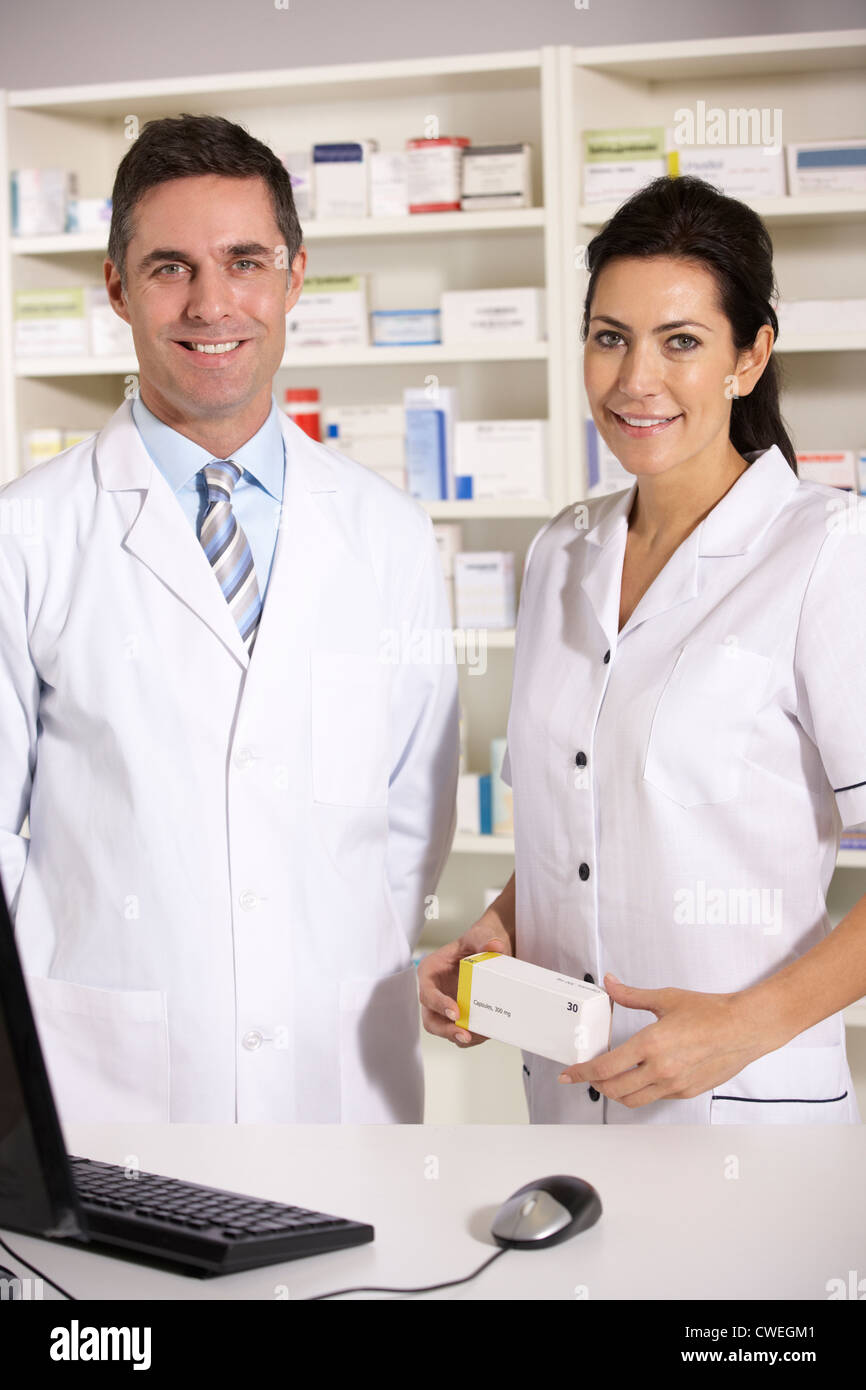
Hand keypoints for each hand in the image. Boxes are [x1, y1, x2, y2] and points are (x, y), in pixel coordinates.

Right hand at [418, 915, 512, 1048]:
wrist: (490, 949)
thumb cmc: (477, 941)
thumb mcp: (480, 936)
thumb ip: (484, 939)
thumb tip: (495, 946)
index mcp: (430, 971)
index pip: (427, 993)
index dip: (438, 1004)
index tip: (455, 1012)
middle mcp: (435, 991)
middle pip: (431, 1018)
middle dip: (446, 1030)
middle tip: (465, 1035)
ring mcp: (445, 1006)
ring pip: (444, 1029)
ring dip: (459, 1036)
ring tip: (480, 1036)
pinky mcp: (459, 1016)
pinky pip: (460, 1031)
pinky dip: (471, 1037)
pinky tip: (485, 1033)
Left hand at [557, 974, 767, 1106]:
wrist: (745, 1028)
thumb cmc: (710, 1012)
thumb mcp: (666, 998)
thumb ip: (631, 995)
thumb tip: (610, 984)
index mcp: (651, 1044)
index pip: (604, 1067)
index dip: (581, 1073)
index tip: (569, 1074)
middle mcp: (660, 1069)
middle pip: (613, 1089)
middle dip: (594, 1084)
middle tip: (588, 1074)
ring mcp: (674, 1084)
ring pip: (632, 1100)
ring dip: (615, 1092)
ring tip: (609, 1079)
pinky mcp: (686, 1092)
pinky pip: (653, 1098)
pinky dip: (639, 1092)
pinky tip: (639, 1077)